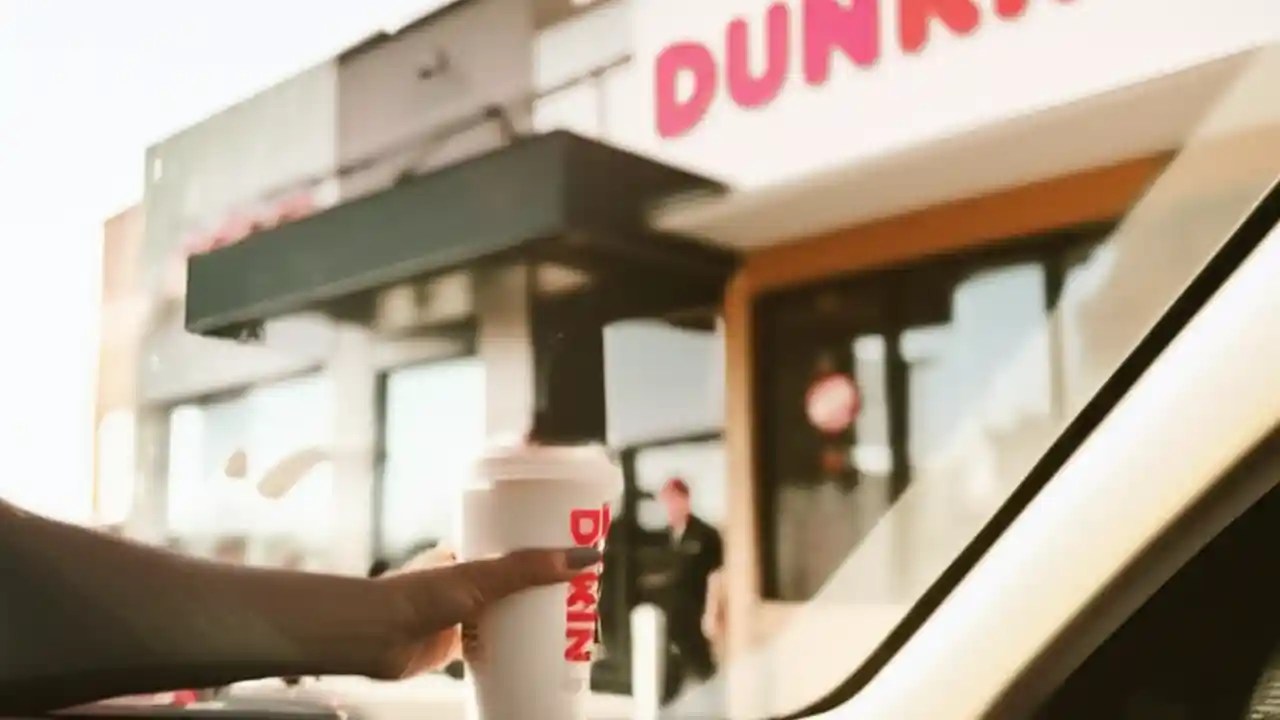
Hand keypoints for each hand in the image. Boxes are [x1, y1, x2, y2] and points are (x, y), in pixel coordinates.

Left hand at [377, 545, 601, 677]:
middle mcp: (465, 579)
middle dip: (548, 590)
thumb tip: (585, 558)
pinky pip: (493, 645)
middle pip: (518, 582)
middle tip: (582, 599)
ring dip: (533, 621)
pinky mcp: (455, 643)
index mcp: (468, 550)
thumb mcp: (481, 576)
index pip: (517, 544)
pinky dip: (514, 649)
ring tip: (569, 627)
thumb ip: (530, 568)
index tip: (578, 559)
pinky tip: (536, 655)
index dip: (548, 550)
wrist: (375, 636)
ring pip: (507, 614)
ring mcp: (460, 612)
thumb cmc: (418, 596)